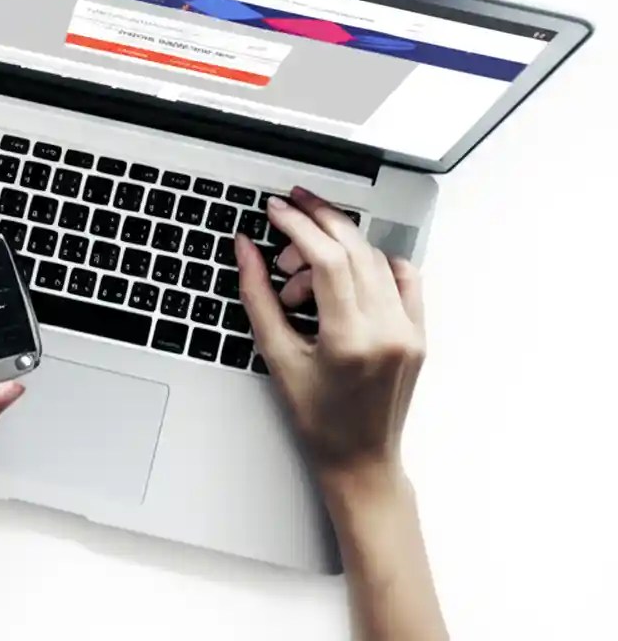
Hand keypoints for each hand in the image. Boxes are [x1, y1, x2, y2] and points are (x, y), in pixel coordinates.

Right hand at [237, 189, 446, 639]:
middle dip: (317, 222)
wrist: (360, 458)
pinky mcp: (420, 332)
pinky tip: (348, 273)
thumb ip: (259, 298)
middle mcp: (388, 331)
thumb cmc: (318, 421)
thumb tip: (248, 250)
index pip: (328, 258)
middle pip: (355, 249)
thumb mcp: (277, 357)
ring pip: (376, 258)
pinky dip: (375, 264)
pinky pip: (405, 277)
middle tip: (289, 212)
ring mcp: (409, 331)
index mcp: (351, 340)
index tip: (276, 210)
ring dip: (337, 249)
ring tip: (302, 273)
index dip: (298, 225)